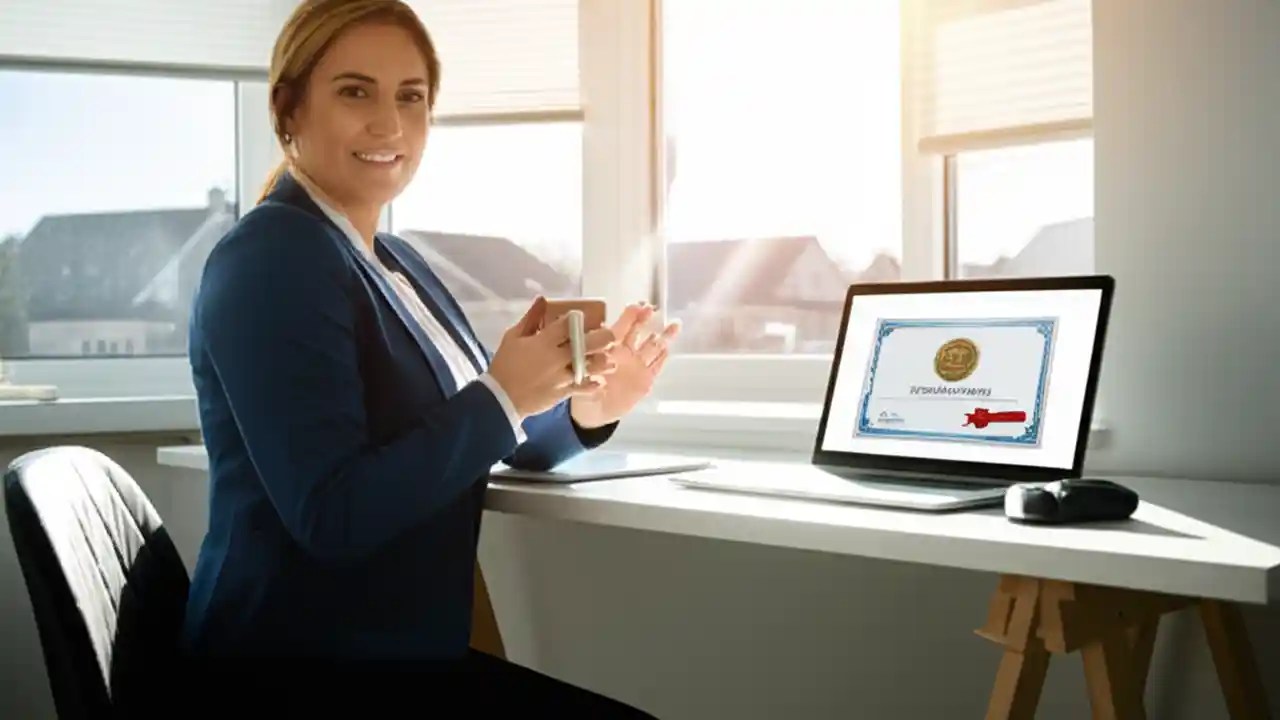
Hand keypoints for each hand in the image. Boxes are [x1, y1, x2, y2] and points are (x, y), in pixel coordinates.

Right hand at [487, 297, 616, 417]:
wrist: (501, 399)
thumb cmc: (505, 365)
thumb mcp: (513, 337)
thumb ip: (530, 319)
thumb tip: (542, 300)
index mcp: (543, 341)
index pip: (568, 325)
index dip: (579, 319)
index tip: (585, 317)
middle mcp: (556, 357)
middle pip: (587, 344)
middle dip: (603, 338)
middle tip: (610, 335)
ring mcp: (562, 376)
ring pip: (590, 366)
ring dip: (602, 362)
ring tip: (610, 361)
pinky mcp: (563, 392)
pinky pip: (584, 387)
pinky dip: (593, 385)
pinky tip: (599, 381)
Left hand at [570, 302, 679, 428]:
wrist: (594, 412)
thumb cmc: (583, 391)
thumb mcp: (580, 384)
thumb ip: (588, 380)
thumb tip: (596, 376)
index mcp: (608, 349)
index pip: (620, 328)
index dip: (629, 317)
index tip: (637, 307)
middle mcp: (625, 352)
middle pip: (638, 331)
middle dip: (645, 319)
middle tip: (652, 309)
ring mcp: (637, 365)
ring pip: (653, 346)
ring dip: (663, 335)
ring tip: (675, 325)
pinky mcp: (646, 379)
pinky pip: (657, 365)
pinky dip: (662, 357)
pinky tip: (668, 349)